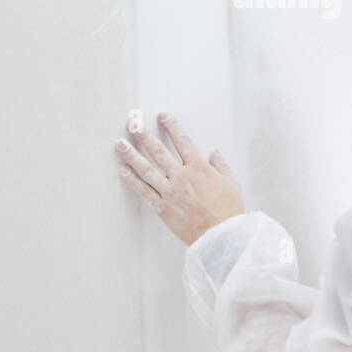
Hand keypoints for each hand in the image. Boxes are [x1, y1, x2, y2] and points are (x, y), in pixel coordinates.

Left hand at [115, 113, 243, 246]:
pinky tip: (124, 171)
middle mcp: (181, 176)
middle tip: (132, 123)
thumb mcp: (231, 183)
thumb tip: (214, 153)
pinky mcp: (163, 207)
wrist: (220, 236)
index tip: (162, 116)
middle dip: (144, 135)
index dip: (171, 126)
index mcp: (199, 168)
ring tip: (120, 144)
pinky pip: (144, 191)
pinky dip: (133, 180)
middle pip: (158, 151)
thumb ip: (221, 166)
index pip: (182, 140)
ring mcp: (170, 191)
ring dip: (132, 155)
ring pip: (146, 169)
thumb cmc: (228, 211)